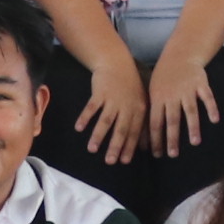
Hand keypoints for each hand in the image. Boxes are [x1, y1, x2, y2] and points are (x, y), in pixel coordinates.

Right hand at [76, 49, 146, 164]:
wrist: (116, 63)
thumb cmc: (129, 85)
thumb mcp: (141, 101)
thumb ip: (141, 122)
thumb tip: (145, 146)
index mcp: (138, 109)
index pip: (134, 131)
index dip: (129, 147)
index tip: (124, 161)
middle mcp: (126, 105)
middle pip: (120, 129)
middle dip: (115, 146)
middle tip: (110, 161)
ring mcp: (112, 99)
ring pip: (105, 120)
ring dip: (98, 136)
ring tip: (92, 149)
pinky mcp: (99, 92)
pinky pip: (91, 107)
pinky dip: (85, 118)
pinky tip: (79, 128)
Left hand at [144, 52, 220, 157]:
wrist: (180, 55)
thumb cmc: (164, 78)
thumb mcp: (152, 91)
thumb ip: (152, 111)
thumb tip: (143, 136)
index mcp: (158, 98)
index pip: (155, 122)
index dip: (156, 139)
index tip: (157, 154)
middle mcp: (172, 95)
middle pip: (172, 119)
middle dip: (172, 138)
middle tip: (173, 154)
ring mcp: (187, 89)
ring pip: (190, 110)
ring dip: (192, 127)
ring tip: (194, 142)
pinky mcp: (201, 84)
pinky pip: (207, 97)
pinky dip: (211, 108)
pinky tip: (215, 120)